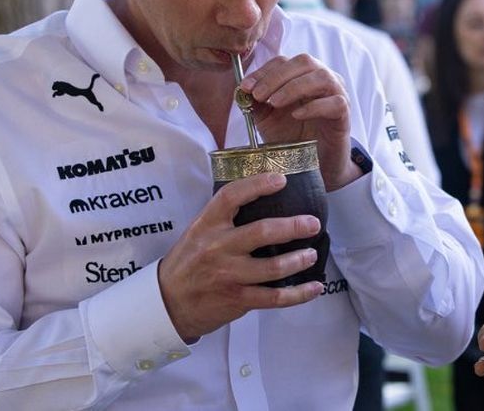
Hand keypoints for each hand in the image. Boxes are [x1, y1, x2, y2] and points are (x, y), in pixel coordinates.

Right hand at [158, 173, 323, 340]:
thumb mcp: (198, 233)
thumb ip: (224, 219)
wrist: (168, 304)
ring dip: (299, 260)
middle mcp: (218, 248)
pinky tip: (315, 287)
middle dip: (294, 227)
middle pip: (261, 232)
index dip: (257, 185)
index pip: (230, 197)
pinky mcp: (238, 299)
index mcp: (207, 226)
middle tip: (313, 223)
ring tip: (312, 254)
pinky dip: (299, 293)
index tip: (281, 179)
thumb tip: (263, 198)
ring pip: (273, 267)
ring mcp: (229, 275)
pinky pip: (275, 297)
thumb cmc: (188, 263)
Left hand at [241, 53, 361, 190]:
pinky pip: (335, 103)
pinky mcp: (345, 114)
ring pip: (322, 77)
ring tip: (275, 103)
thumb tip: (242, 90)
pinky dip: (314, 106)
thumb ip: (256, 103)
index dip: (264, 71)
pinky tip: (296, 115)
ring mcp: (338, 94)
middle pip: (304, 62)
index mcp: (304, 75)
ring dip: (294, 87)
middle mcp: (323, 79)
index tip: (245, 87)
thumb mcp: (267, 119)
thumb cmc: (293, 137)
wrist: (314, 164)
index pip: (284, 61)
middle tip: (259, 95)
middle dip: (277, 76)